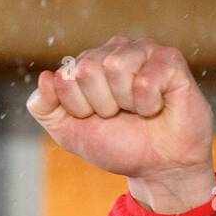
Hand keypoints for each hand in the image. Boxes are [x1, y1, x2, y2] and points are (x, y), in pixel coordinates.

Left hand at [28, 36, 215, 213]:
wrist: (157, 165)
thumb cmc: (116, 144)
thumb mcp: (67, 131)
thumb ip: (44, 107)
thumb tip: (46, 77)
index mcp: (87, 63)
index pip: (64, 76)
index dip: (76, 107)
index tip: (94, 117)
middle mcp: (115, 50)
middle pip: (88, 68)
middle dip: (99, 103)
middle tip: (118, 114)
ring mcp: (144, 51)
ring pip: (116, 67)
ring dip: (124, 102)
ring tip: (136, 109)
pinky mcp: (170, 59)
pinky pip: (146, 80)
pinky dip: (148, 105)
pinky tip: (156, 107)